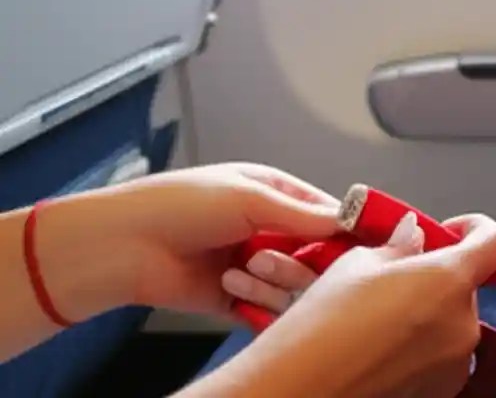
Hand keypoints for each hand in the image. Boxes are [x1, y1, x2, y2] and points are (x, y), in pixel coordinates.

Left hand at [100, 163, 339, 317]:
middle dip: (304, 259)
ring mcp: (253, 263)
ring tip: (242, 269)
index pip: (326, 211)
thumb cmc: (181, 206)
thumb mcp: (250, 199)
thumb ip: (304, 214)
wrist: (124, 246)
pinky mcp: (237, 296)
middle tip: (282, 258)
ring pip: (294, 282)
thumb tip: (351, 219)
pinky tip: (234, 286)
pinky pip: (269, 307)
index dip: (346, 227)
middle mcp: (267, 228)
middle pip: (315, 252)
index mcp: (273, 193)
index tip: (366, 243)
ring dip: (273, 279)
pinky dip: (259, 302)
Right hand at [200, 212, 495, 397]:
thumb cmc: (324, 324)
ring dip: (429, 313)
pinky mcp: (443, 390)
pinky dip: (423, 346)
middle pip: (466, 285)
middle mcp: (464, 323)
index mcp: (449, 281)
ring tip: (382, 318)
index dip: (477, 229)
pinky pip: (443, 354)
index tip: (451, 231)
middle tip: (394, 280)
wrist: (301, 388)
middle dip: (437, 278)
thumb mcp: (357, 264)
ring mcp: (457, 361)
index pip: (495, 241)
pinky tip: (383, 347)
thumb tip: (414, 236)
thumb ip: (399, 246)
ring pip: (453, 321)